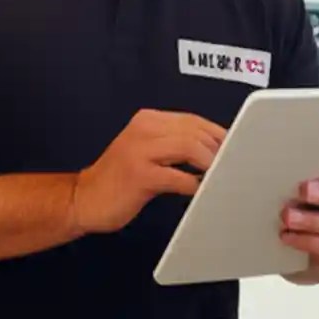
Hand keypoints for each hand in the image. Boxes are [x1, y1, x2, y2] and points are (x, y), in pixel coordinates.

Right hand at [72, 109, 225, 234]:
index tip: (233, 149)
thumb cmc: (120, 178)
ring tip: (217, 177)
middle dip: (218, 149)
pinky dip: (193, 184)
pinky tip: (196, 191)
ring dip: (209, 163)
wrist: (84, 198)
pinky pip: (178, 176)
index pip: (193, 120)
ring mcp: (140, 150)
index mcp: (148, 120)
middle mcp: (144, 129)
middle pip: (195, 131)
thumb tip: (214, 148)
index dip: (217, 134)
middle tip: (230, 166)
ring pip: (190, 147)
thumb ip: (174, 144)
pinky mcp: (139, 175)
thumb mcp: (146, 150)